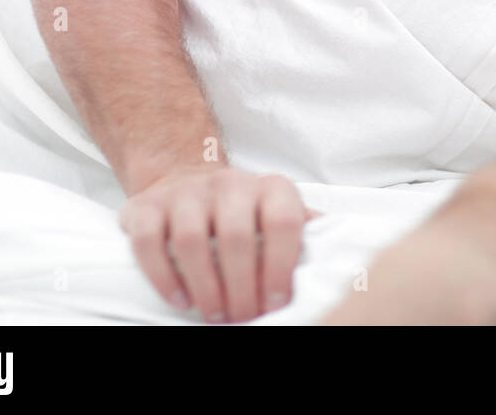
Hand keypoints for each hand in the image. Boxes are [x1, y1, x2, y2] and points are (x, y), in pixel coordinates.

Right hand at [119, 166, 317, 322]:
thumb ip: (309, 231)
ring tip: (215, 315)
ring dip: (205, 286)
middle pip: (236, 237)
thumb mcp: (280, 213)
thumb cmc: (244, 211)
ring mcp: (185, 192)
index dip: (281, 266)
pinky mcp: (146, 206)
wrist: (185, 178)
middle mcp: (229, 183)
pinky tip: (180, 301)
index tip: (277, 302)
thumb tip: (348, 254)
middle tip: (243, 317)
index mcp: (271, 187)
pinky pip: (150, 243)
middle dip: (242, 286)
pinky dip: (164, 277)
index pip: (283, 222)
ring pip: (192, 241)